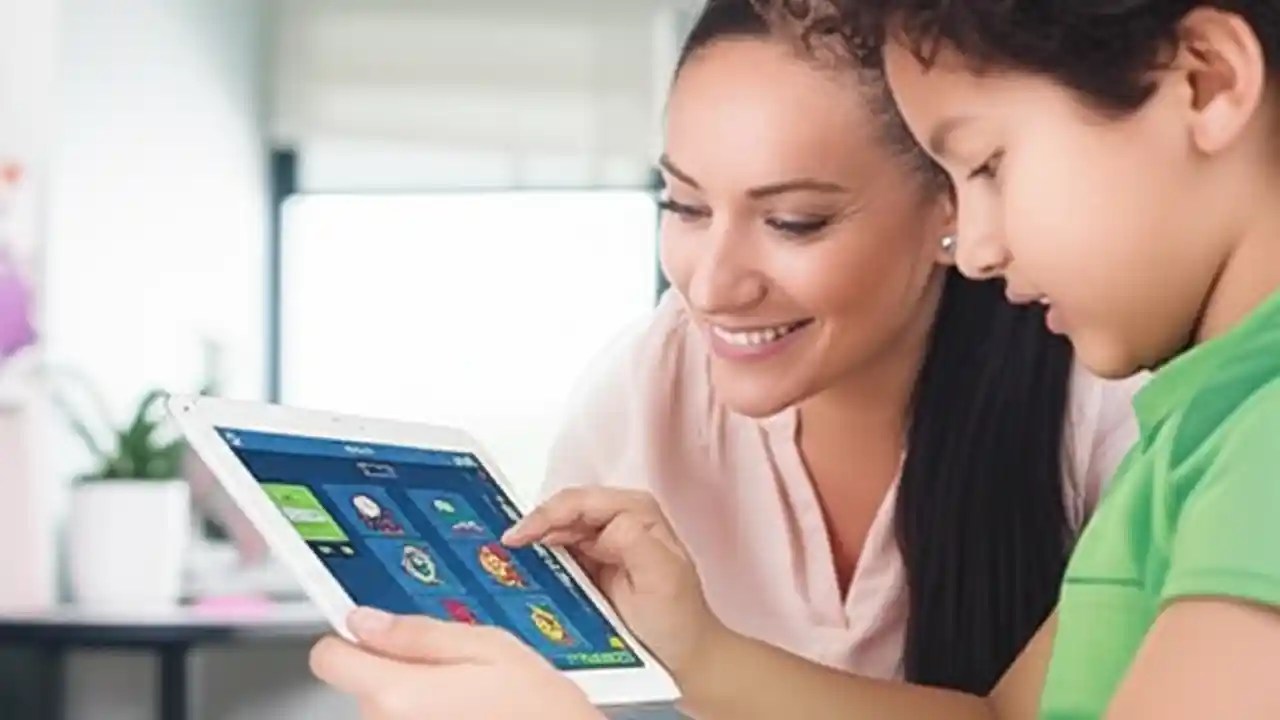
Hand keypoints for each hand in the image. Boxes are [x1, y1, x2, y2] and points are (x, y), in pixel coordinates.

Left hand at [310, 607, 603, 719]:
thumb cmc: (537, 709)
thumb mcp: (487, 647)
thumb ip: (418, 634)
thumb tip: (365, 622)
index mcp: (398, 692)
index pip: (327, 658)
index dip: (349, 640)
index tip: (372, 634)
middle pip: (362, 686)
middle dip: (397, 672)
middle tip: (453, 670)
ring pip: (386, 711)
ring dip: (415, 702)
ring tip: (468, 700)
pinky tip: (465, 718)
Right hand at [503, 487, 728, 678]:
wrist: (683, 656)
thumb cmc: (679, 617)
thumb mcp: (662, 577)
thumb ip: (635, 543)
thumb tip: (603, 527)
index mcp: (635, 511)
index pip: (580, 501)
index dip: (546, 516)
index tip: (517, 538)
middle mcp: (617, 519)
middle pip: (563, 512)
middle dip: (533, 528)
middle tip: (502, 550)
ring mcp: (602, 542)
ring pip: (556, 532)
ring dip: (532, 545)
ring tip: (503, 559)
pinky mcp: (590, 566)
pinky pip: (558, 555)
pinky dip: (539, 562)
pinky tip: (522, 573)